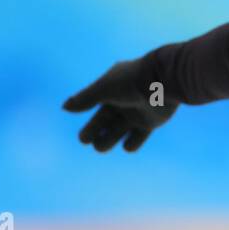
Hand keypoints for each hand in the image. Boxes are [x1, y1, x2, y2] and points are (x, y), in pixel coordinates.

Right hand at [62, 59, 179, 152]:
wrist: (163, 82)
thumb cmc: (131, 82)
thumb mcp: (103, 89)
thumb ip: (85, 98)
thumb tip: (65, 107)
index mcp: (111, 88)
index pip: (94, 108)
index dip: (89, 124)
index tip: (83, 138)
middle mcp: (123, 101)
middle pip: (105, 122)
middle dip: (95, 133)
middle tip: (88, 141)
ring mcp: (137, 112)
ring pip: (118, 131)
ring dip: (109, 140)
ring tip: (100, 146)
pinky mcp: (151, 122)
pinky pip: (138, 137)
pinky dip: (132, 144)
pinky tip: (127, 145)